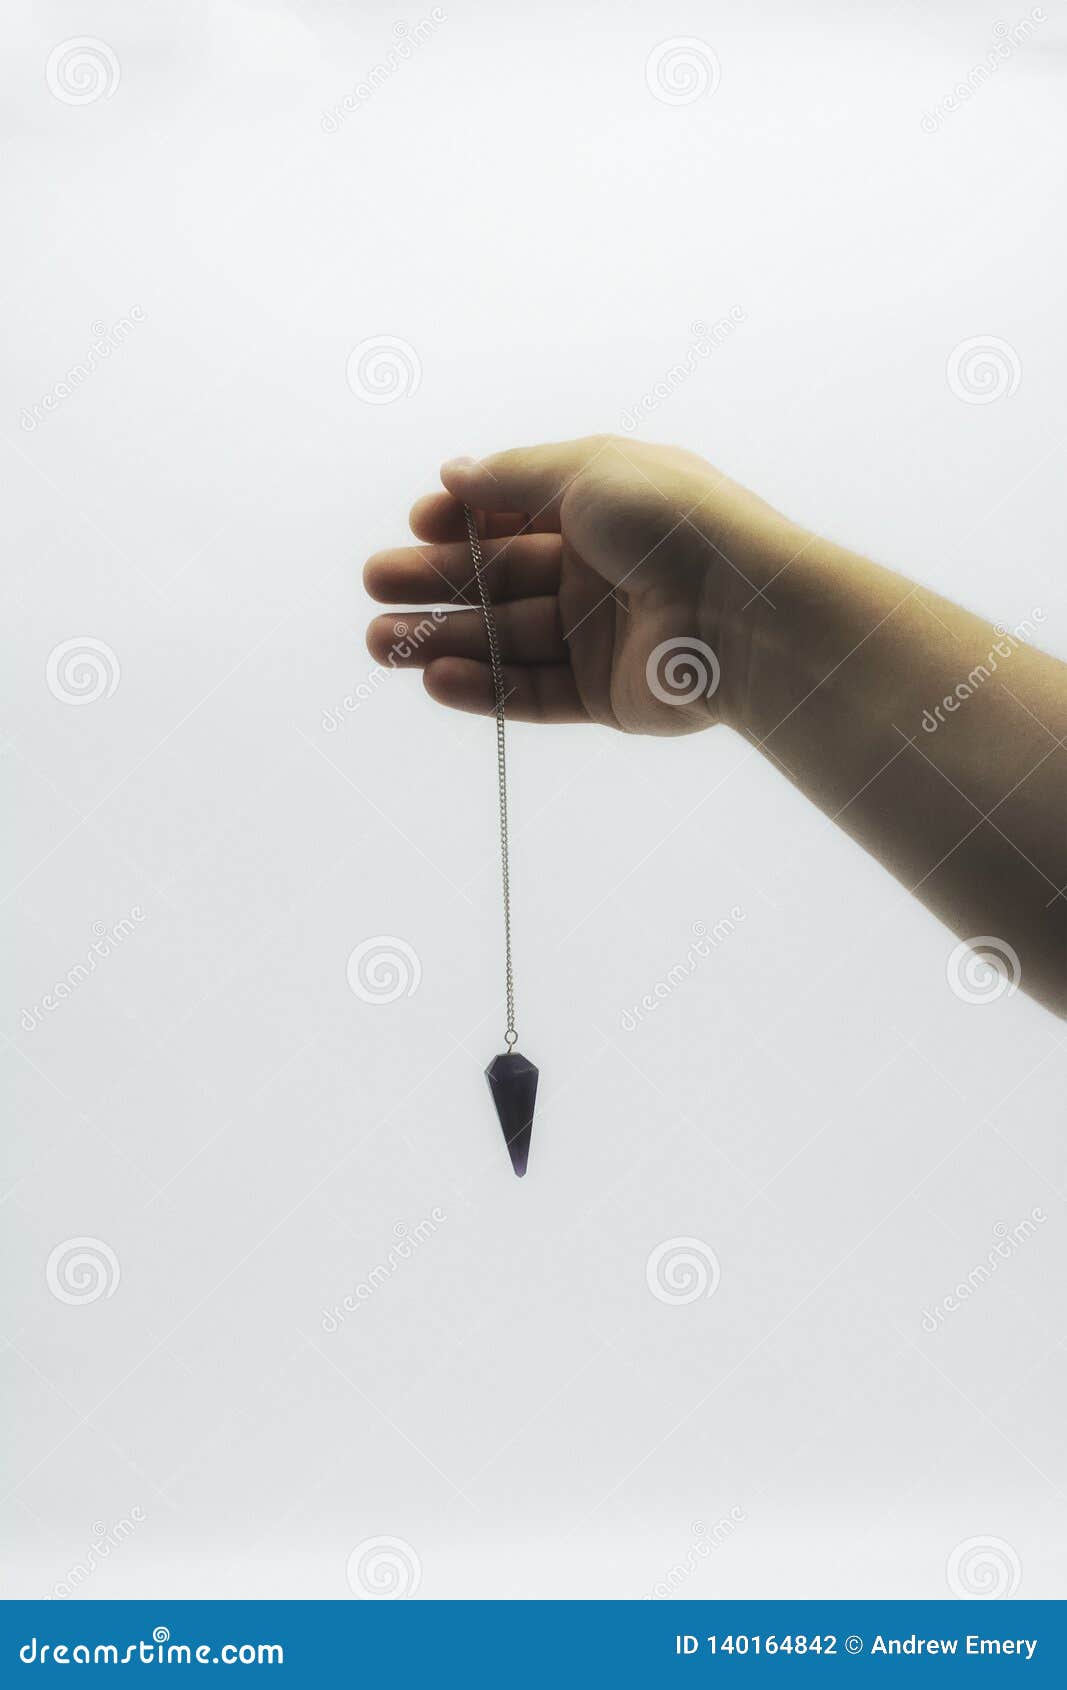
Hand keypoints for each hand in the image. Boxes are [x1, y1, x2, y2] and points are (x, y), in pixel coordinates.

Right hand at [363, 435, 805, 734]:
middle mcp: (601, 572)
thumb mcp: (588, 469)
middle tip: (375, 585)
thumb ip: (513, 476)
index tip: (417, 524)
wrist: (745, 610)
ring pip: (507, 640)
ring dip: (442, 639)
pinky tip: (435, 680)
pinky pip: (534, 692)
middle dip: (434, 581)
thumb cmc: (674, 521)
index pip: (516, 517)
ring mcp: (602, 638)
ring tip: (379, 643)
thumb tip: (453, 472)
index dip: (463, 521)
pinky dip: (484, 689)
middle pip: (500, 579)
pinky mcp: (607, 697)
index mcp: (603, 510)